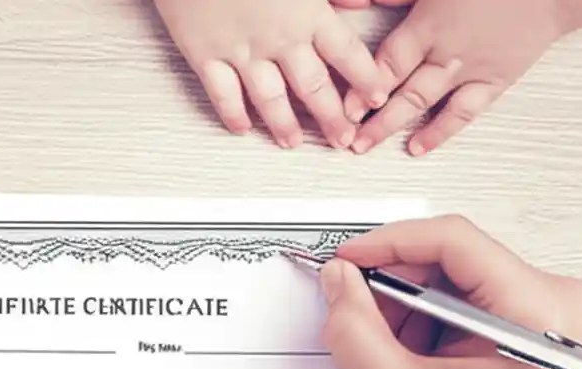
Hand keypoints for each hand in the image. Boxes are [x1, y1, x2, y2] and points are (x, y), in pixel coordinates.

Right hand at [155, 0, 388, 148]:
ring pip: (269, 99)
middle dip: (331, 118)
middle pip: (312, 87)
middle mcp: (277, 38)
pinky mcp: (204, 53)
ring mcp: (239, 50)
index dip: (364, 79)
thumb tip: (365, 4)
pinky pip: (221, 94)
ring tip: (293, 143)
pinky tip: (242, 129)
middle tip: (342, 140)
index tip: (377, 98)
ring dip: (284, 125)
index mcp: (306, 11)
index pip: (345, 53)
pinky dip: (232, 115)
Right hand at [317, 216, 581, 368]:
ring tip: (394, 362)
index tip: (342, 263)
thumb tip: (337, 281)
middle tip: (354, 319)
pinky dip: (427, 328)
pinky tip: (416, 368)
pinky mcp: (531, 333)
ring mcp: (546, 316)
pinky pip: (464, 306)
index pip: (452, 239)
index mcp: (540, 307)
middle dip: (395, 288)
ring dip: (408, 312)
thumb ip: (358, 331)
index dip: (387, 244)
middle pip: (451, 258)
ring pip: (453, 283)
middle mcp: (554, 299)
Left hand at [342, 0, 567, 155]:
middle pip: (398, 89)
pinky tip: (419, 148)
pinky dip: (440, 132)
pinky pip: (464, 112)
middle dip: (368, 115)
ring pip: (424, 104)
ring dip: (393, 127)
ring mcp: (471, 69)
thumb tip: (364, 2)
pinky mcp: (496, 79)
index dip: (360, 87)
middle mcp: (447, 52)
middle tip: (344, 136)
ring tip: (367, 146)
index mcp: (430, 23)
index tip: (341, 105)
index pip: (386, 63)